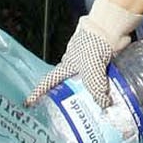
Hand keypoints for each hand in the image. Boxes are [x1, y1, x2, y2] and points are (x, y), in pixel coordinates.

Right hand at [24, 0, 142, 109]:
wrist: (109, 27)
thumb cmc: (93, 45)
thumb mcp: (92, 71)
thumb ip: (96, 89)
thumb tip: (104, 105)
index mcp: (66, 66)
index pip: (49, 82)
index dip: (38, 92)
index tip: (29, 103)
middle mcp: (75, 66)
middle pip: (71, 85)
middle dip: (73, 99)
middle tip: (77, 115)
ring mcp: (89, 63)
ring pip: (88, 83)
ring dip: (94, 94)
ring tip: (100, 110)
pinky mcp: (102, 61)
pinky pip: (102, 78)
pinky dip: (106, 87)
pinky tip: (113, 97)